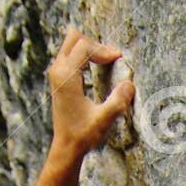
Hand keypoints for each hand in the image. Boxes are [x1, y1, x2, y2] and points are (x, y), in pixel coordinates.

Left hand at [47, 28, 134, 156]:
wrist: (66, 147)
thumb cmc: (83, 135)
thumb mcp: (104, 119)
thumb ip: (118, 101)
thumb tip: (130, 84)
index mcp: (66, 76)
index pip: (84, 46)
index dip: (104, 49)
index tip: (119, 59)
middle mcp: (57, 71)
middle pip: (74, 38)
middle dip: (95, 44)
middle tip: (112, 58)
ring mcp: (56, 74)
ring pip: (71, 44)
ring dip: (90, 49)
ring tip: (107, 61)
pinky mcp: (58, 79)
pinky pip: (70, 55)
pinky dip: (85, 56)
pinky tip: (98, 68)